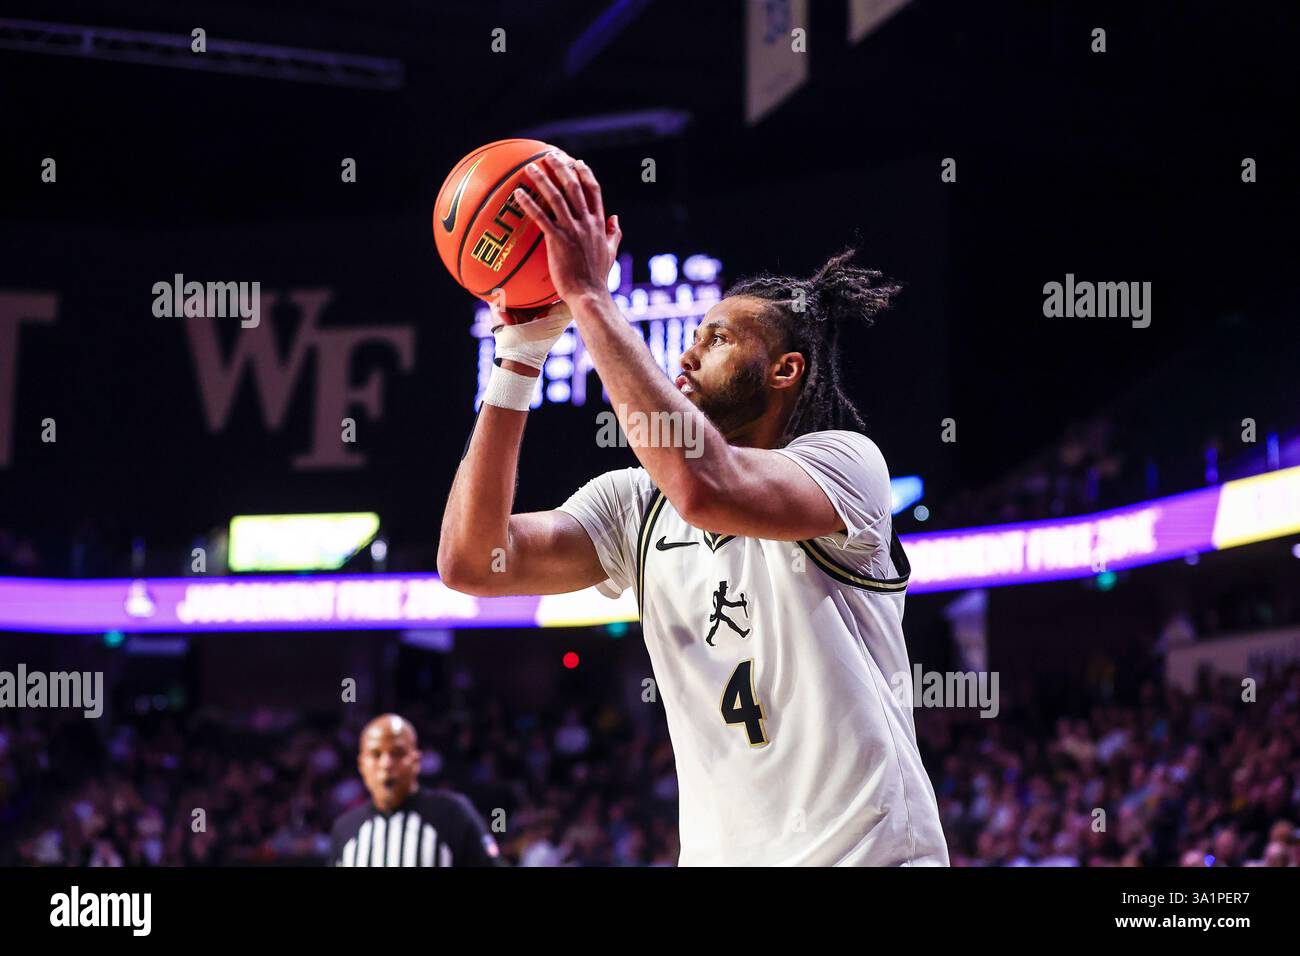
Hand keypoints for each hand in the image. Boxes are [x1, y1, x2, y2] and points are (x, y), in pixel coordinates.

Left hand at [512, 151, 621, 302]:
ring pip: (557, 197)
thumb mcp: (611, 253)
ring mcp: (573, 231)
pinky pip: (541, 217)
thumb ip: (614, 234)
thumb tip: (617, 218)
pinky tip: (518, 194)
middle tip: (550, 155)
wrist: (590, 295)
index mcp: (599, 224)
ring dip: (543, 179)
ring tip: (530, 167)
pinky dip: (530, 203)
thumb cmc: (598, 278)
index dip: (585, 174)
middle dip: (562, 168)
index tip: (577, 162)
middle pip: (574, 187)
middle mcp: (587, 223)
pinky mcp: (558, 241)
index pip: (593, 191)